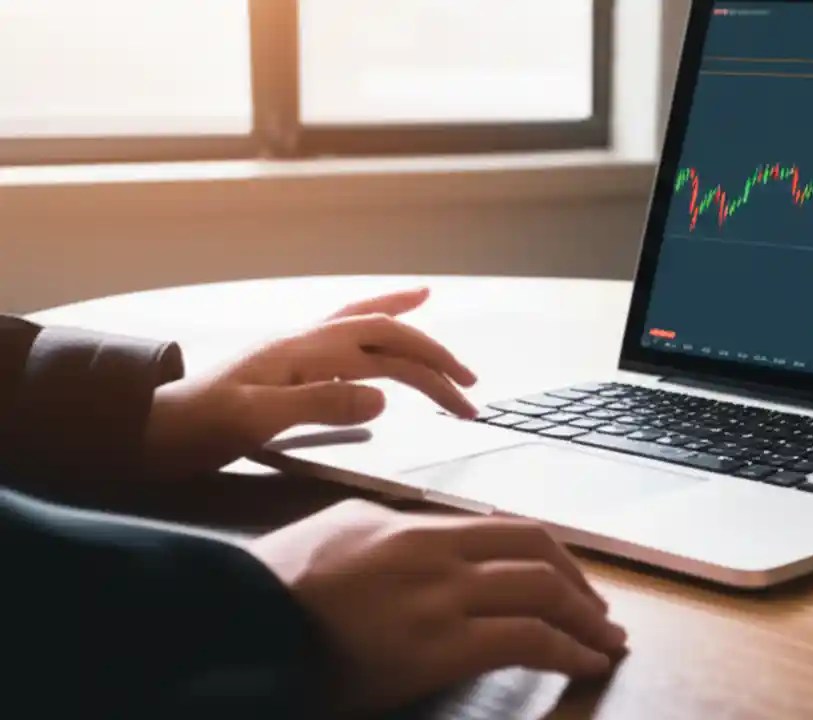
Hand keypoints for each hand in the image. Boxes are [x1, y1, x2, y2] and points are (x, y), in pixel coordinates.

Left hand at [144, 287, 478, 479]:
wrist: (148, 431)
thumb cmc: (197, 427)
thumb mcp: (257, 420)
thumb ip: (320, 403)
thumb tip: (384, 397)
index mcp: (306, 350)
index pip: (388, 352)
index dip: (432, 372)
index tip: (464, 398)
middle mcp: (305, 341)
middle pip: (385, 333)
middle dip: (433, 354)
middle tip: (471, 382)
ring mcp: (295, 350)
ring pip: (362, 324)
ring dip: (403, 327)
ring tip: (430, 311)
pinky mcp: (286, 365)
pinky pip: (341, 336)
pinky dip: (369, 329)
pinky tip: (373, 340)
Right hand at [248, 499, 627, 716]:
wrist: (238, 621)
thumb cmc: (279, 587)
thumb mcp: (340, 535)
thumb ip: (395, 533)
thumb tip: (438, 542)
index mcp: (414, 528)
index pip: (507, 530)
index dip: (553, 556)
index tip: (573, 583)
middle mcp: (437, 552)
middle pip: (537, 551)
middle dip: (582, 585)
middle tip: (602, 615)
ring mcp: (439, 596)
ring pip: (542, 592)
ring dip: (587, 620)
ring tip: (608, 644)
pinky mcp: (439, 647)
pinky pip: (526, 639)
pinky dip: (568, 649)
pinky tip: (585, 664)